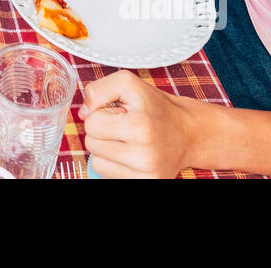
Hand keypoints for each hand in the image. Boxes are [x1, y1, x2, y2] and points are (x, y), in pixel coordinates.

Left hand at [79, 70, 195, 177]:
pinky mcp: (145, 185)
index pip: (91, 124)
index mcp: (139, 127)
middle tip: (125, 126)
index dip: (101, 114)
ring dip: (106, 151)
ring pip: (96, 163)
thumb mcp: (129, 84)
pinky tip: (131, 156)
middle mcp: (143, 156)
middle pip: (91, 144)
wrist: (188, 133)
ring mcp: (145, 176)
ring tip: (128, 141)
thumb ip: (99, 90)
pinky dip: (115, 165)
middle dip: (103, 132)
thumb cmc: (156, 108)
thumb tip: (82, 112)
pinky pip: (107, 176)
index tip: (120, 113)